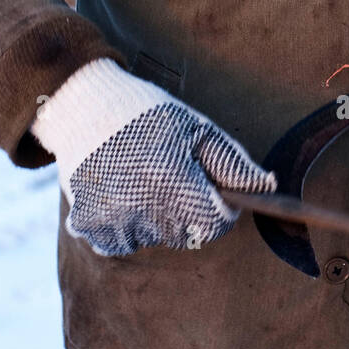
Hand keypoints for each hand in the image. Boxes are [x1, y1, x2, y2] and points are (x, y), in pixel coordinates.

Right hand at [31, 58, 276, 255]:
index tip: (211, 188)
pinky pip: (121, 242)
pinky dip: (125, 225)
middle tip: (171, 174)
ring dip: (156, 219)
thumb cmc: (147, 113)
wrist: (82, 106)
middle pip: (187, 235)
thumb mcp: (196, 127)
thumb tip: (266, 187)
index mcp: (174, 182)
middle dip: (189, 212)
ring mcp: (113, 221)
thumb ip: (232, 162)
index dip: (220, 208)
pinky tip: (120, 190)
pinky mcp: (88, 227)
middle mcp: (143, 208)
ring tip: (141, 177)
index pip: (215, 225)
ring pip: (154, 239)